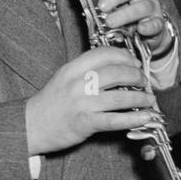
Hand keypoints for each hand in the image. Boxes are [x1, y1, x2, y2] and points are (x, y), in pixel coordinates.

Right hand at [25, 47, 157, 154]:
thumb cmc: (51, 102)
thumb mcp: (64, 78)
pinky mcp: (85, 122)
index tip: (134, 62)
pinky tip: (145, 117)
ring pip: (120, 96)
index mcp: (72, 68)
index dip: (124, 56)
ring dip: (140, 97)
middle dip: (136, 75)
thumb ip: (85, 70)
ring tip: (149, 99)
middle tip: (144, 81)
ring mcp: (82, 103)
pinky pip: (115, 119)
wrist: (31, 125)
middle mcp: (77, 83)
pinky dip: (133, 118)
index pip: (103, 54)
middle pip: (116, 72)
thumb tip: (116, 67)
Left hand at [88, 0, 171, 55]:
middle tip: (101, 6)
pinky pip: (156, 24)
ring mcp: (152, 6)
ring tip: (110, 22)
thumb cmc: (125, 11)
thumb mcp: (112, 1)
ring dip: (125, 14)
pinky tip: (140, 29)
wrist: (148, 30)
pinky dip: (148, 26)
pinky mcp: (159, 24)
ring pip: (143, 6)